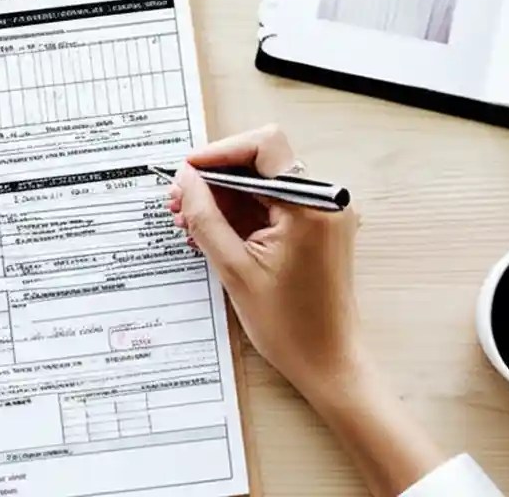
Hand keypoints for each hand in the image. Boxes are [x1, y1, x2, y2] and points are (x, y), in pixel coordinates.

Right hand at [169, 125, 445, 495]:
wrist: (328, 362)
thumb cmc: (290, 325)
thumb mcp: (233, 269)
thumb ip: (205, 217)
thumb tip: (184, 179)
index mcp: (309, 207)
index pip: (263, 146)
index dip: (219, 153)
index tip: (187, 171)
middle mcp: (323, 201)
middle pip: (260, 162)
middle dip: (215, 178)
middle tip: (179, 201)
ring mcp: (323, 214)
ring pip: (263, 183)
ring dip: (224, 197)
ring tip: (189, 221)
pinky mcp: (317, 228)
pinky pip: (273, 204)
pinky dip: (242, 212)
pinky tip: (213, 232)